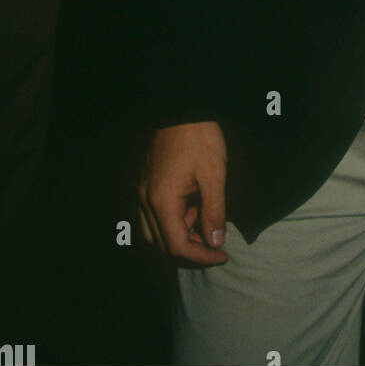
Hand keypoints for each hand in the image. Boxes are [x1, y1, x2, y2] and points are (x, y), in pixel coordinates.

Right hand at [137, 121, 228, 264]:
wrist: (180, 108)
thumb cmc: (199, 137)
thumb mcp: (214, 173)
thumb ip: (214, 211)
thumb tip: (215, 243)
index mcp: (162, 200)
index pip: (177, 246)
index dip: (201, 257)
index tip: (223, 255)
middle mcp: (145, 201)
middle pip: (161, 246)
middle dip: (190, 253)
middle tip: (216, 249)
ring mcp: (141, 193)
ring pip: (153, 235)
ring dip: (178, 241)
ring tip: (205, 228)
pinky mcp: (143, 185)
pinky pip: (151, 218)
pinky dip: (170, 225)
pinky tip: (193, 211)